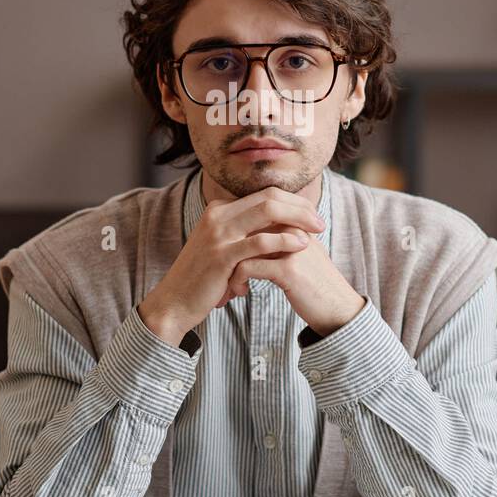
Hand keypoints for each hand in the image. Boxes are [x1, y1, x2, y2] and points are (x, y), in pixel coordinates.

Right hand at [137, 187, 324, 345]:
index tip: (312, 215)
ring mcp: (218, 233)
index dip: (293, 203)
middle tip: (320, 222)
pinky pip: (260, 241)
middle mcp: (218, 215)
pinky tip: (300, 245)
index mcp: (220, 209)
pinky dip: (284, 241)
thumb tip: (279, 227)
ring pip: (267, 211)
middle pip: (270, 197)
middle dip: (300, 207)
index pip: (265, 194)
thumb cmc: (205, 278)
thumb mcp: (223, 247)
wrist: (175, 302)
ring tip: (317, 232)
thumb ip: (245, 234)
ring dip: (298, 219)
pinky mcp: (222, 255)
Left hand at [226, 214, 366, 337]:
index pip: (254, 216)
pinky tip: (239, 292)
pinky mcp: (288, 269)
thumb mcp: (298, 255)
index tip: (227, 254)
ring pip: (242, 246)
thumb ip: (279, 239)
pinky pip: (247, 267)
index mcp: (293, 222)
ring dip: (229, 267)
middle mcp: (291, 229)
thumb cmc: (314, 284)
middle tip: (219, 267)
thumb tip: (251, 233)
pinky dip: (236, 280)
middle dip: (228, 248)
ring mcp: (290, 247)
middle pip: (246, 227)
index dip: (237, 234)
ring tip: (227, 284)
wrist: (338, 309)